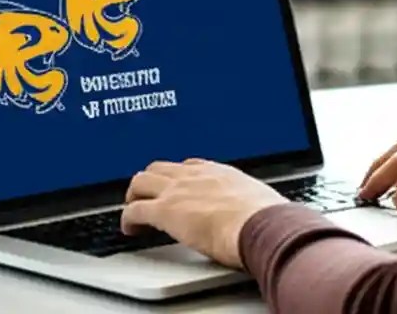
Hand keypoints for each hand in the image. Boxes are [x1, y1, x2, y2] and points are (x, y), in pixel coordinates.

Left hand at [121, 159, 287, 267]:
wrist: (264, 225)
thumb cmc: (269, 219)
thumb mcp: (261, 204)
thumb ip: (252, 207)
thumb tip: (263, 219)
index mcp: (221, 173)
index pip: (190, 166)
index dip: (178, 177)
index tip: (177, 188)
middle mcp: (197, 176)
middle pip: (160, 168)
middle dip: (150, 182)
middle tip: (147, 197)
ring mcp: (179, 191)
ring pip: (141, 181)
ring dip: (134, 195)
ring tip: (133, 209)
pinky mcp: (166, 211)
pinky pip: (134, 210)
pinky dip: (127, 219)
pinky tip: (129, 230)